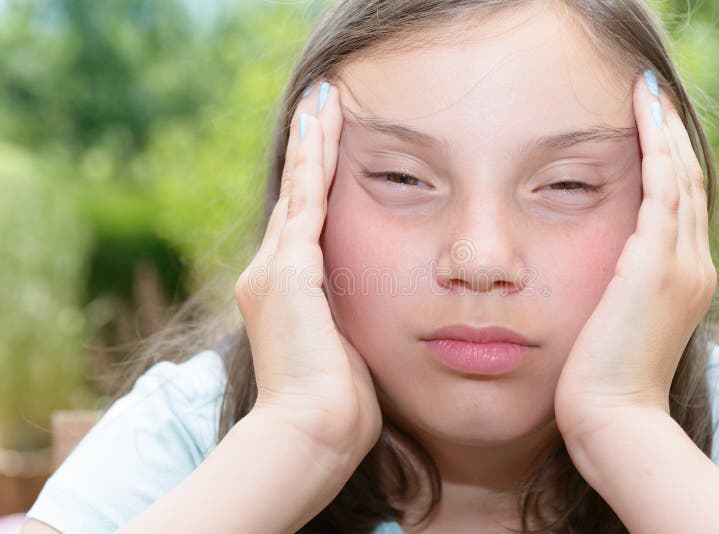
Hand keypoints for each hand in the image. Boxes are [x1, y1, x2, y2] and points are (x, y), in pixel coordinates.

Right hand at [234, 80, 381, 467]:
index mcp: (287, 294)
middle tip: (320, 105)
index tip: (329, 148)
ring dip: (313, 143)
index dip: (316, 184)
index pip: (304, 224)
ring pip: (299, 191)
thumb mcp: (344, 354)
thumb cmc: (335, 409)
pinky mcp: (289, 272)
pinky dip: (315, 162)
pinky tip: (323, 125)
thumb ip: (348, 323)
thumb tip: (372, 318)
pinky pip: (306, 202)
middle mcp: (271, 274)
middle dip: (312, 150)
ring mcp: (274, 271)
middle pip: (297, 197)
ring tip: (322, 101)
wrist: (309, 436)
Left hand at [553, 71, 716, 444]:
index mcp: (680, 282)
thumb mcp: (610, 331)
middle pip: (685, 184)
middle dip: (668, 138)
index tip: (648, 132)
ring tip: (646, 96)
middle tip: (650, 99)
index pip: (677, 208)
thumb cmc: (600, 384)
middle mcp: (690, 266)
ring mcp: (678, 265)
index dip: (666, 166)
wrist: (613, 419)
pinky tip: (642, 119)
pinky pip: (662, 189)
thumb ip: (612, 298)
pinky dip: (655, 150)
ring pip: (678, 178)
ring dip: (663, 133)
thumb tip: (595, 287)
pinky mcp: (654, 265)